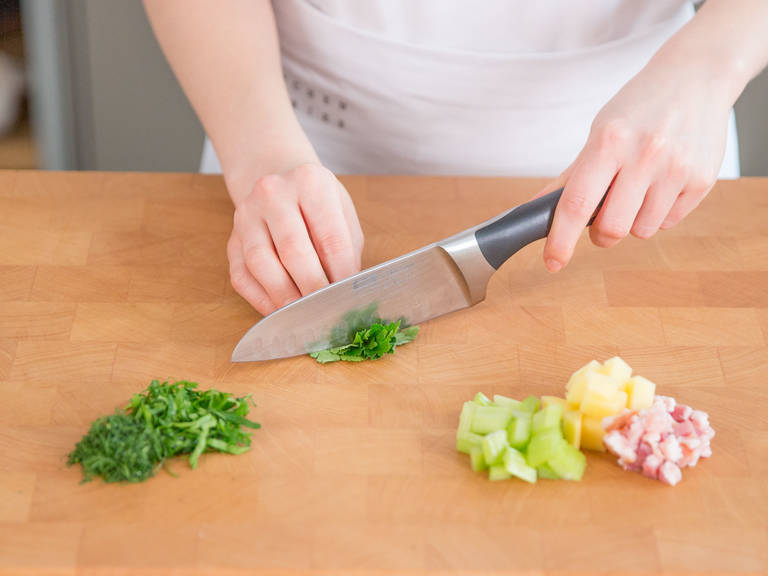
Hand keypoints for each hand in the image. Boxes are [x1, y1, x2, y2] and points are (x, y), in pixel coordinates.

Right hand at [227, 163, 363, 314]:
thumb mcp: (342, 213)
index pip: (330, 237)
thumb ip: (346, 249)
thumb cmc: (316, 204)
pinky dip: (263, 300)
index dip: (342, 273)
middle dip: (314, 288)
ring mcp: (246, 216)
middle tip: (329, 311)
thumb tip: (345, 291)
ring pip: (261, 265)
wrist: (277, 181)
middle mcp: (273, 193)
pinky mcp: (232, 240)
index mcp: (309, 182)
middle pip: (293, 251)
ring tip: (306, 313)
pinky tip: (282, 310)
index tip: (350, 296)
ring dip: (286, 297)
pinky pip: (242, 278)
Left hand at [540, 56, 731, 271]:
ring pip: (641, 231)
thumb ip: (570, 177)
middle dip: (600, 235)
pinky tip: (661, 184)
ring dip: (632, 222)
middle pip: (611, 229)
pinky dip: (657, 213)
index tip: (553, 262)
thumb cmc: (640, 106)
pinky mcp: (702, 180)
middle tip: (600, 220)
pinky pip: (668, 222)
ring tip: (637, 189)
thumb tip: (537, 211)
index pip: (576, 204)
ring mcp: (676, 169)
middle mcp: (644, 155)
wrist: (697, 76)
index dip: (561, 240)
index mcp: (609, 141)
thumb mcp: (599, 132)